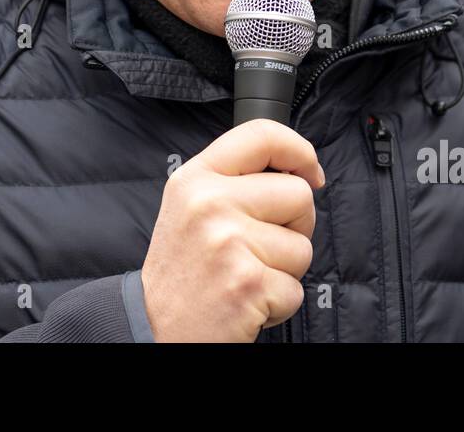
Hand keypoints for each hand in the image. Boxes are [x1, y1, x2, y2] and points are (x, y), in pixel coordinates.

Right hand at [140, 118, 324, 341]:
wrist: (153, 328)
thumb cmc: (182, 270)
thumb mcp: (190, 206)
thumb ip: (234, 180)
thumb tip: (299, 169)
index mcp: (196, 178)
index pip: (261, 135)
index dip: (299, 150)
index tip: (310, 171)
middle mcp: (209, 203)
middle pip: (299, 194)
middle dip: (295, 226)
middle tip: (259, 247)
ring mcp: (228, 243)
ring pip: (303, 246)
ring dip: (285, 270)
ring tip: (246, 275)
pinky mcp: (247, 284)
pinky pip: (296, 288)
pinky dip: (279, 303)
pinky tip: (246, 300)